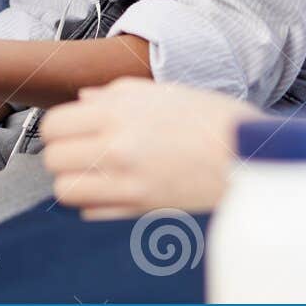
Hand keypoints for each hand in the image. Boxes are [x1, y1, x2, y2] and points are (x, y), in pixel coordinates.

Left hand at [41, 78, 265, 218]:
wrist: (251, 154)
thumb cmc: (213, 119)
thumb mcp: (163, 91)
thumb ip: (115, 94)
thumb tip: (82, 100)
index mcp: (120, 112)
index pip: (54, 125)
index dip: (59, 129)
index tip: (70, 132)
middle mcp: (118, 147)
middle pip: (53, 160)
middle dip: (63, 156)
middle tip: (83, 153)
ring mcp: (128, 183)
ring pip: (66, 191)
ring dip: (76, 183)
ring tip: (97, 175)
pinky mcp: (141, 212)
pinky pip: (92, 214)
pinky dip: (98, 205)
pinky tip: (119, 191)